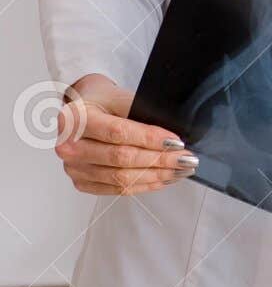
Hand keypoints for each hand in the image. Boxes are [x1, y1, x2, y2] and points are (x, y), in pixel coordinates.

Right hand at [54, 74, 197, 195]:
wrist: (83, 112)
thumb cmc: (104, 103)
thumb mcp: (121, 97)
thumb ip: (142, 112)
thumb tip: (173, 133)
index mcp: (75, 119)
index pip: (118, 132)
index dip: (150, 139)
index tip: (177, 142)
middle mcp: (68, 146)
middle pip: (121, 158)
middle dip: (160, 159)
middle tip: (187, 158)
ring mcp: (74, 168)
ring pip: (122, 178)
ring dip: (157, 175)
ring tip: (181, 170)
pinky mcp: (82, 182)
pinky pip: (117, 189)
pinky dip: (145, 185)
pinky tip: (164, 179)